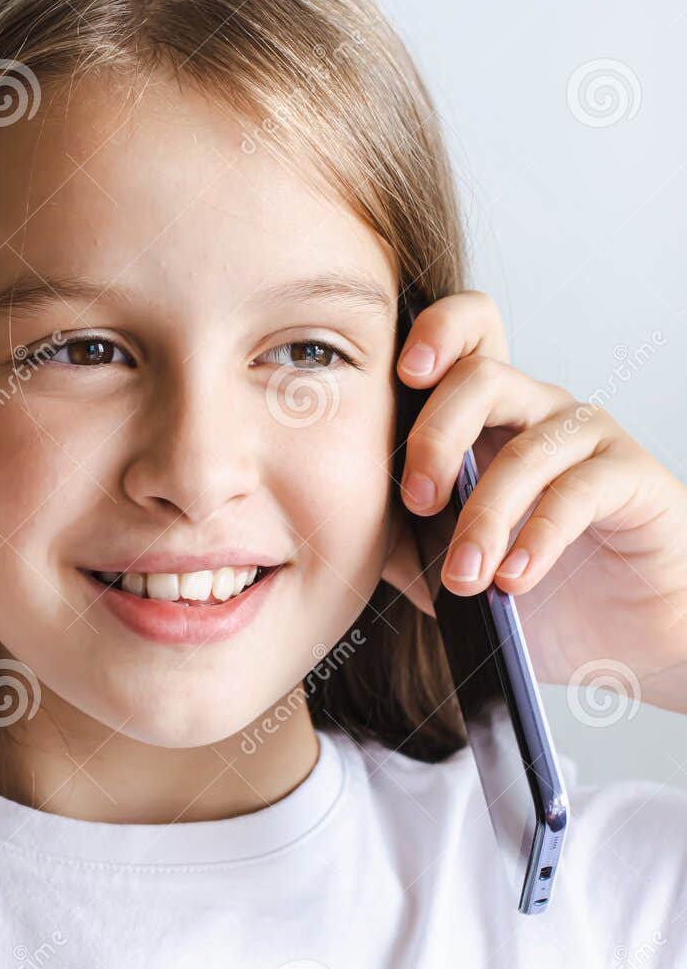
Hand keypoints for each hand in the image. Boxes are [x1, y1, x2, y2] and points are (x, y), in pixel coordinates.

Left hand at [382, 289, 686, 714]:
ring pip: (526, 447)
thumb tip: (336, 523)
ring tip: (464, 580)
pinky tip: (514, 579)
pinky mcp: (633, 479)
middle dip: (437, 436)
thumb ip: (398, 534)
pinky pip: (578, 491)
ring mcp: (589, 440)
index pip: (467, 334)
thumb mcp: (447, 563)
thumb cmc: (538, 589)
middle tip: (418, 502)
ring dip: (484, 518)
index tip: (400, 375)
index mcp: (489, 416)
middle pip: (483, 375)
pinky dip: (537, 538)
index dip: (435, 332)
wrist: (624, 636)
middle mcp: (538, 411)